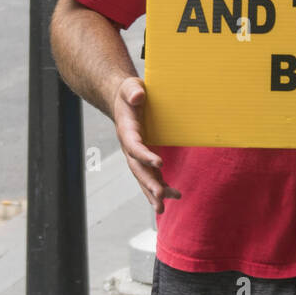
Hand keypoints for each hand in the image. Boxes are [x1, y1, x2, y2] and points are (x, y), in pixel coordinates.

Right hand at [113, 76, 180, 211]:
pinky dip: (160, 187)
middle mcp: (129, 146)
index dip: (145, 155)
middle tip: (159, 198)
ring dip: (153, 193)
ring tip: (163, 208)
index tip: (160, 164)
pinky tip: (174, 196)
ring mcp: (135, 154)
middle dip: (148, 184)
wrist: (122, 100)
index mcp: (127, 130)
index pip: (135, 146)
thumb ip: (133, 91)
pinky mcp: (143, 157)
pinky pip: (150, 174)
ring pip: (143, 177)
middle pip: (137, 169)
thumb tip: (138, 96)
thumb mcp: (130, 86)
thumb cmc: (129, 92)